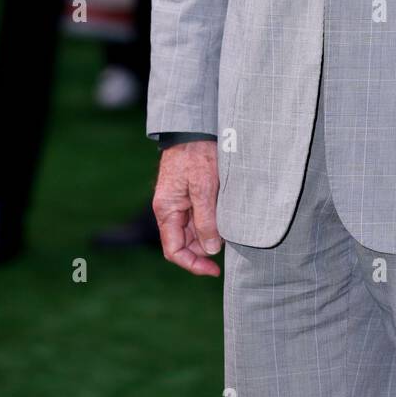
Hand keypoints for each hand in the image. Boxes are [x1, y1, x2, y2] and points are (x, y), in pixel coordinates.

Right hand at [153, 140, 222, 276]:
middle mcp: (169, 209)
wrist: (195, 126)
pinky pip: (197, 216)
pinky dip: (210, 223)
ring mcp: (178, 201)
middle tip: (227, 251)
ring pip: (192, 231)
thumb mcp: (203, 188)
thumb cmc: (197, 154)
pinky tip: (226, 221)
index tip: (214, 269)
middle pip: (184, 243)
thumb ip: (205, 220)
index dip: (193, 265)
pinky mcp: (188, 193)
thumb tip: (210, 250)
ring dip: (209, 236)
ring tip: (229, 234)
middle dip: (204, 251)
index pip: (174, 251)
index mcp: (166, 210)